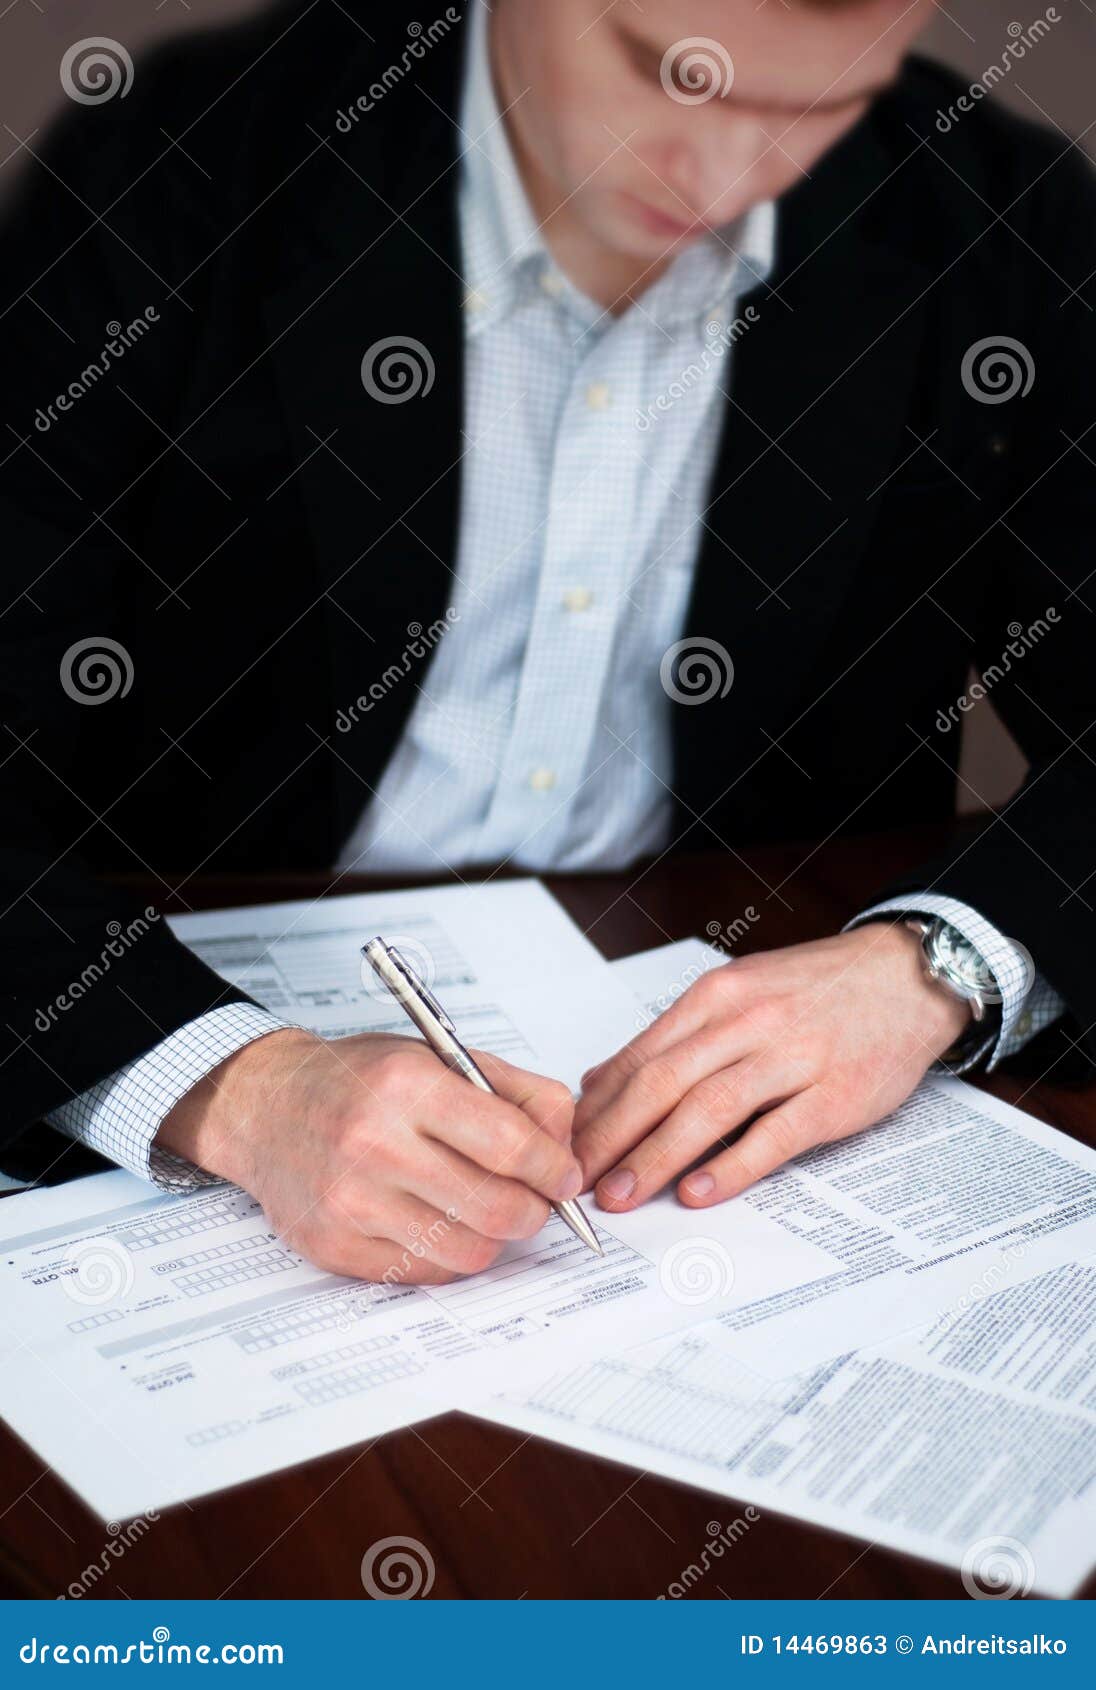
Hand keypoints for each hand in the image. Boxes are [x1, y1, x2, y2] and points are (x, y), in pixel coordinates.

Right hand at [156, 1028, 580, 1283]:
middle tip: (537, 1201)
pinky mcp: (333, 1247)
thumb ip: (515, 1092)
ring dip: (495, 1237)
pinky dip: (449, 1254)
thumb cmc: (358, 1079)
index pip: (508, 1143)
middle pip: (495, 1208)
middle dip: (534, 1211)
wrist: (266, 1107)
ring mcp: (350, 1202)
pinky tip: (441, 1222)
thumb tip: (566, 1146)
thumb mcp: (438, 1055)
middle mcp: (374, 1144)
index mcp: (406, 1085)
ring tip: (488, 1209)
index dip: (553, 1168)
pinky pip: (425, 1273)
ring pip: (467, 1252)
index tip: (566, 1177)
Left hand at [573, 922, 971, 1212]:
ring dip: (656, 1156)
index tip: (565, 1143)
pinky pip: (773, 1135)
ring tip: (621, 1194)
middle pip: (662, 1083)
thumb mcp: (738, 991)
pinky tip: (697, 1191)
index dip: (598, 1106)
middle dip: (612, 1136)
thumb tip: (601, 1080)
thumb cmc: (818, 989)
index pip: (641, 1055)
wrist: (907, 975)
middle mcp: (748, 1021)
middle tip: (576, 1179)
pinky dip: (731, 1166)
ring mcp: (793, 1058)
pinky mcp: (834, 1096)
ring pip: (708, 1109)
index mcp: (718, 996)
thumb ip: (673, 1036)